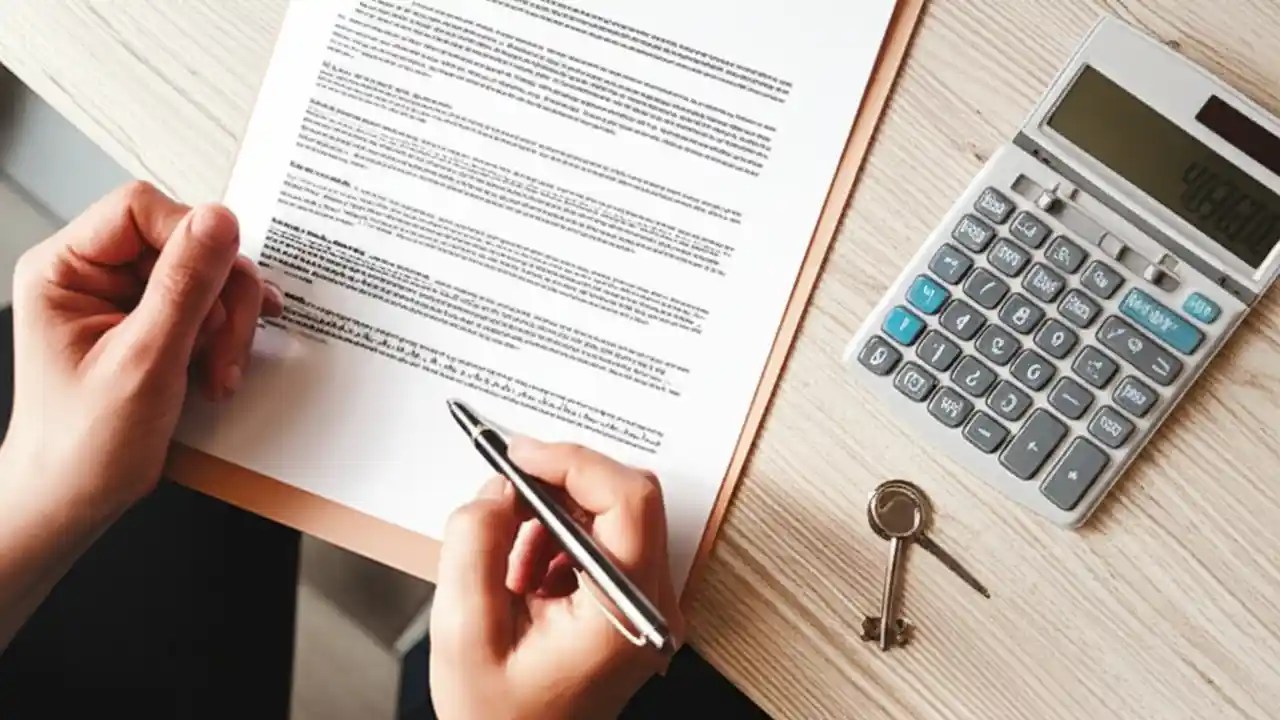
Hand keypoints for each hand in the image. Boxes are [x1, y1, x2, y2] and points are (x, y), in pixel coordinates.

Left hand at [1, 181, 281, 517]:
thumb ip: (185, 286)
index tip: (221, 286)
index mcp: (64, 269)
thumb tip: (219, 220)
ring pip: (207, 274)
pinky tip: (225, 363)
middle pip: (185, 241)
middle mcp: (92, 273)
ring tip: (220, 372)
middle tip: (224, 349)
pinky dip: (226, 334)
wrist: (76, 498)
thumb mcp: (144, 362)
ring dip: (228, 324)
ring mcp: (124, 296)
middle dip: (220, 297)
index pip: (141, 209)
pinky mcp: (153, 320)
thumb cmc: (85, 444)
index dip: (192, 239)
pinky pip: (208, 303)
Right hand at [431, 438, 684, 719]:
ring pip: (612, 515)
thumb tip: (498, 488)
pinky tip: (524, 577)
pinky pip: (604, 541)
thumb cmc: (499, 718)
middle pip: (624, 500)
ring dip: (554, 517)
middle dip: (557, 486)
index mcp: (623, 614)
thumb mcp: (465, 631)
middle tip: (504, 495)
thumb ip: (475, 544)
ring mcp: (645, 605)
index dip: (572, 461)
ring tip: (508, 564)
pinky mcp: (630, 603)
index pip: (628, 500)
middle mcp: (651, 606)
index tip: (521, 454)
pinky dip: (558, 540)